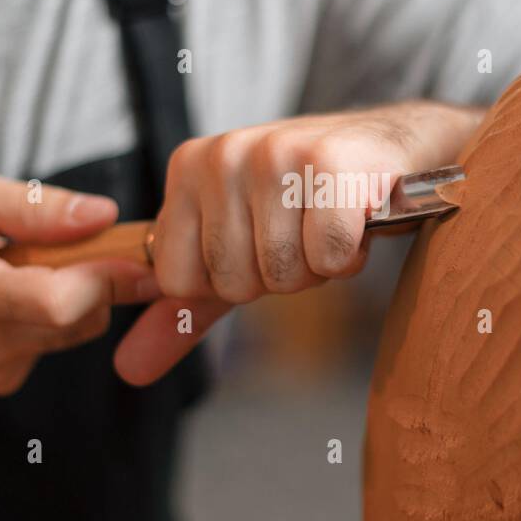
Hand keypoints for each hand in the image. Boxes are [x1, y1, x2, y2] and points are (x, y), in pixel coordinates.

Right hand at [0, 168, 148, 394]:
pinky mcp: (0, 380)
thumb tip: (105, 215)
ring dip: (76, 293)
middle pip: (77, 318)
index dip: (107, 279)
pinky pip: (56, 341)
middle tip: (86, 238)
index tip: (141, 251)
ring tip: (32, 261)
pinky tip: (16, 291)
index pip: (57, 303)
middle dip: (101, 276)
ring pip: (76, 330)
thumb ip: (35, 207)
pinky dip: (54, 314)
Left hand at [113, 101, 481, 384]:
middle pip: (234, 281)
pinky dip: (350, 256)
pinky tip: (357, 220)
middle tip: (303, 233)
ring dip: (318, 268)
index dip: (230, 282)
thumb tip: (128, 370)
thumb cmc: (308, 205)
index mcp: (189, 168)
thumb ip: (184, 311)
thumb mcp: (237, 253)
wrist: (392, 150)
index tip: (261, 245)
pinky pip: (328, 259)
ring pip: (282, 274)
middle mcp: (223, 154)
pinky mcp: (329, 164)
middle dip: (280, 276)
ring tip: (329, 224)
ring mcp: (274, 154)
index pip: (178, 281)